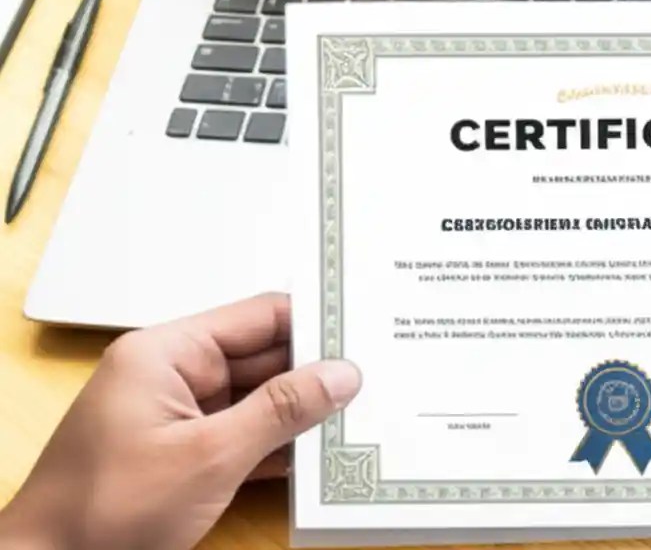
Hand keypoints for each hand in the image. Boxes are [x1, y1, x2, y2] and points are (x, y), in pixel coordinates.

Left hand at [0, 293, 361, 549]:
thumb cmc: (100, 512)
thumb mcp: (208, 457)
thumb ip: (280, 411)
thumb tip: (337, 376)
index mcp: (166, 353)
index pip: (258, 316)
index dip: (314, 321)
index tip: (362, 331)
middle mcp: (171, 375)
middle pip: (263, 357)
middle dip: (315, 372)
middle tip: (373, 382)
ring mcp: (177, 416)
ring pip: (258, 399)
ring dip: (301, 413)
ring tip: (355, 417)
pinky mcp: (183, 454)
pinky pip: (244, 435)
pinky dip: (278, 445)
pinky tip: (317, 454)